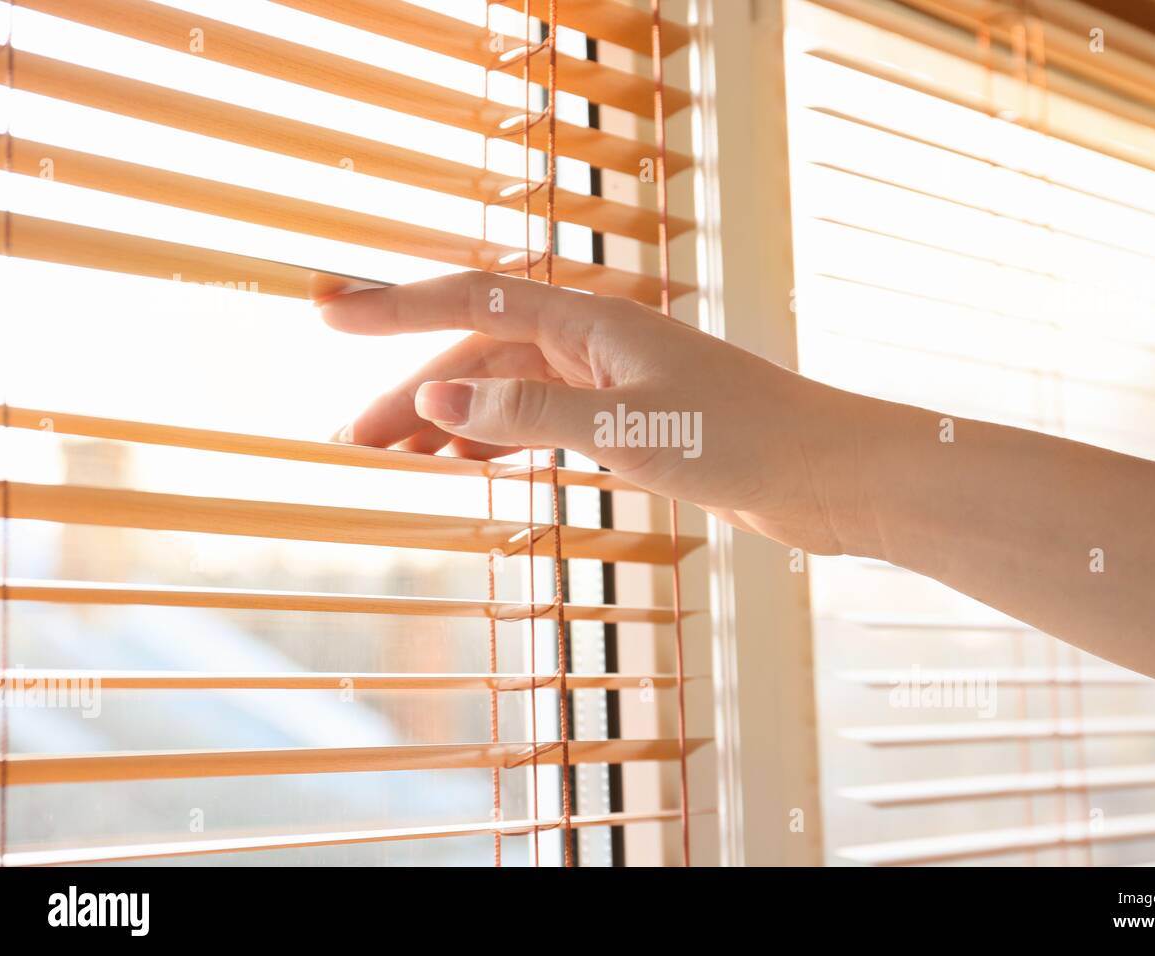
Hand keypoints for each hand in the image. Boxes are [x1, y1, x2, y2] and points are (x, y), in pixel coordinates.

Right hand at [319, 271, 874, 553]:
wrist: (830, 476)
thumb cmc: (748, 441)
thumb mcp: (630, 428)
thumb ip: (531, 414)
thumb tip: (434, 403)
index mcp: (594, 322)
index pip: (473, 302)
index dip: (394, 306)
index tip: (324, 308)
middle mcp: (597, 342)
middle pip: (480, 356)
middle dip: (413, 394)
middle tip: (350, 441)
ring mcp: (613, 381)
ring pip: (508, 393)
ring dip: (451, 423)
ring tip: (394, 462)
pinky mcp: (633, 422)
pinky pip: (543, 421)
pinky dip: (500, 440)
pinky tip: (469, 464)